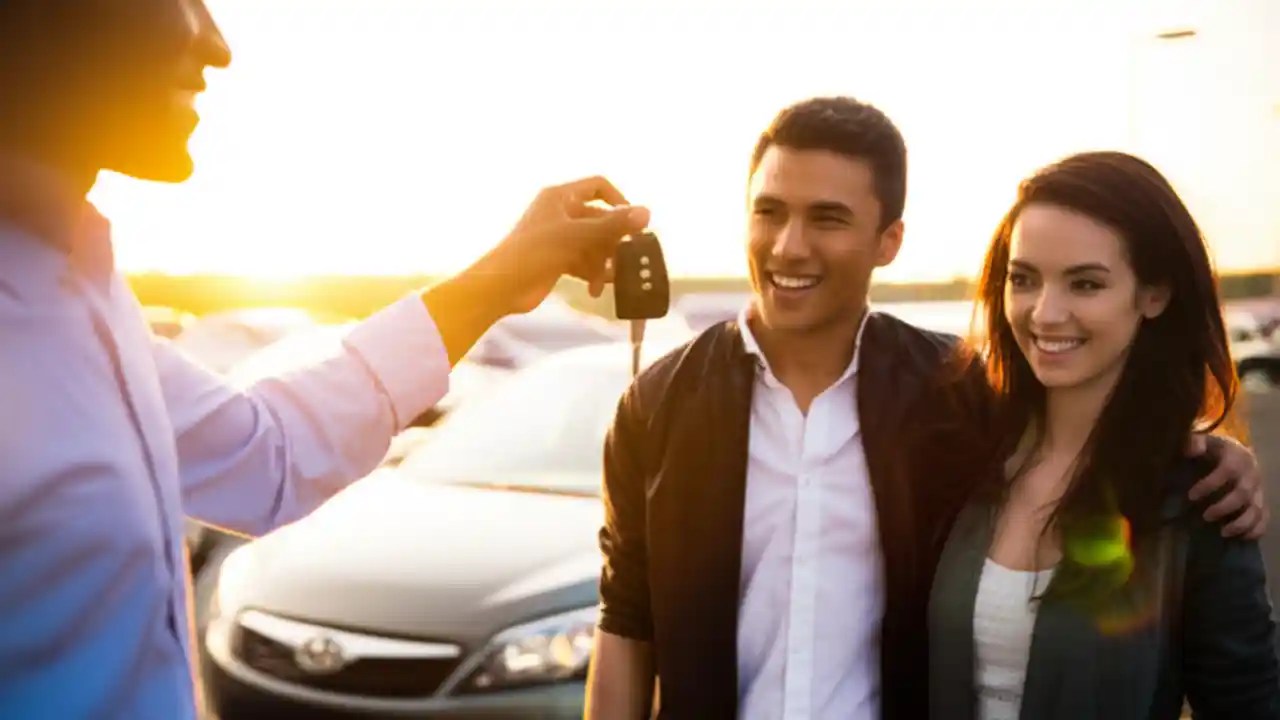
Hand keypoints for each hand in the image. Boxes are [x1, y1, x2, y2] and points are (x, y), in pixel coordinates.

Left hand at [480, 175, 649, 314]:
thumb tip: (647, 212)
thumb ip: (612, 225)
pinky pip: (585, 261)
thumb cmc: (534, 252)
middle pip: (600, 220)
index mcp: (560, 197)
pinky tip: (595, 289)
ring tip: (609, 280)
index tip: (633, 222)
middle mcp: (561, 213)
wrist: (501, 286)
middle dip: (613, 241)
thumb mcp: (576, 237)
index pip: (598, 187)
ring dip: (603, 262)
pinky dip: (592, 274)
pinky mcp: (558, 260)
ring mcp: (560, 237)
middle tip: (629, 258)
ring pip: (594, 244)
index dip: (619, 200)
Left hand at [1185, 433, 1268, 538]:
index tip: (1191, 496)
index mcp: (1237, 456)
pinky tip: (1244, 537)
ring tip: (1223, 532)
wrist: (1233, 452)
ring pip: (1257, 509)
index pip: (1228, 470)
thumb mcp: (1202, 442)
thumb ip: (1193, 442)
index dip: (1210, 484)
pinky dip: (1257, 529)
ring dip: (1242, 523)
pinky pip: (1264, 517)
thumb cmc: (1211, 449)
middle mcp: (1251, 473)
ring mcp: (1259, 489)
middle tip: (1206, 516)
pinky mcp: (1261, 501)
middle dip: (1224, 507)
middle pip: (1243, 494)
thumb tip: (1192, 448)